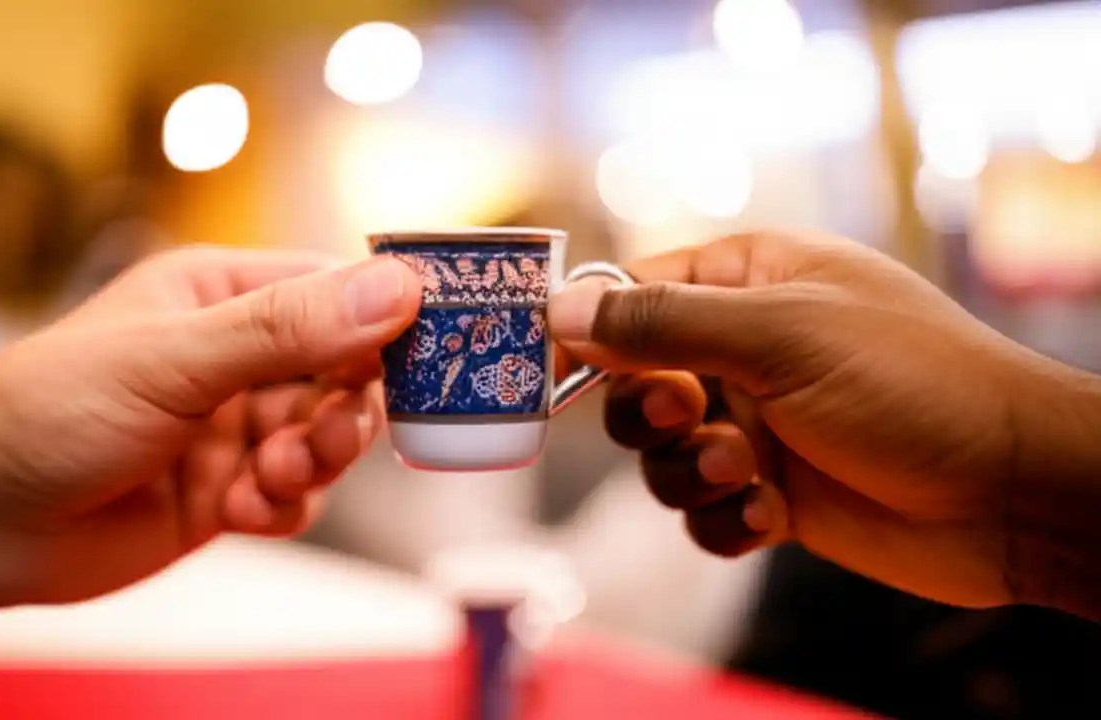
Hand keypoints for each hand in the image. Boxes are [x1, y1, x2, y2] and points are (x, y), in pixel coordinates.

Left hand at [0, 247, 419, 605]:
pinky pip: (297, 496)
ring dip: (315, 461)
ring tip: (272, 476)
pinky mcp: (228, 491)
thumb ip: (285, 329)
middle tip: (327, 436)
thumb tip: (395, 289)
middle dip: (345, 409)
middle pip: (345, 371)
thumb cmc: (49, 408)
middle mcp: (236, 357)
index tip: (437, 347)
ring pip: (328, 438)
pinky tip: (239, 512)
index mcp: (222, 294)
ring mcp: (234, 426)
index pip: (335, 289)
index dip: (389, 317)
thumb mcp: (173, 357)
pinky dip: (283, 506)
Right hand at [550, 230, 1100, 615]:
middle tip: (692, 416)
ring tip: (748, 472)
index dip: (589, 331)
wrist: (1008, 490)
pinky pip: (704, 510)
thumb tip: (558, 310)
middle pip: (634, 383)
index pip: (635, 292)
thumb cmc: (909, 383)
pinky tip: (773, 516)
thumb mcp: (778, 335)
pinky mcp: (773, 491)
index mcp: (749, 281)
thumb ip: (660, 325)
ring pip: (662, 457)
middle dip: (651, 414)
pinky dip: (724, 519)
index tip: (552, 370)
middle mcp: (747, 349)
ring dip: (692, 473)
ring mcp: (759, 422)